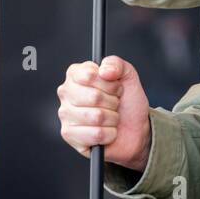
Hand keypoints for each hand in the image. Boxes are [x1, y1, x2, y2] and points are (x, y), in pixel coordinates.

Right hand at [57, 55, 151, 170]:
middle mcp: (66, 92)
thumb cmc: (127, 101)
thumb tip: (104, 71)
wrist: (134, 128)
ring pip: (96, 117)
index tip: (116, 88)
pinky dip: (109, 134)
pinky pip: (96, 134)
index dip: (109, 84)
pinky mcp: (69, 134)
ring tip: (111, 118)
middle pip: (94, 97)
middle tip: (114, 104)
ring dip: (112, 119)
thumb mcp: (127, 76)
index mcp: (76, 74)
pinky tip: (107, 131)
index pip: (89, 75)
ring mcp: (65, 114)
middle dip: (113, 102)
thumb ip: (116, 64)